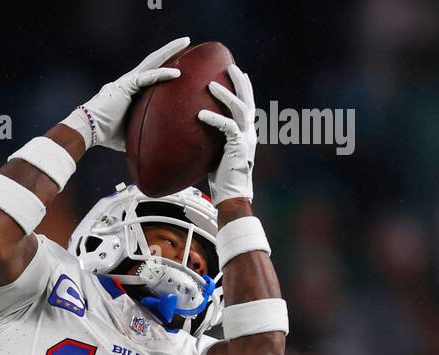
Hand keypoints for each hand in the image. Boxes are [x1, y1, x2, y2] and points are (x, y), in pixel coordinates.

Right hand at [68, 37, 189, 151]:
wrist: (87, 129)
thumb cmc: (105, 134)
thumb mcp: (129, 133)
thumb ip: (140, 133)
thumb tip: (152, 149)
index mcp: (130, 90)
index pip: (151, 75)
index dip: (164, 67)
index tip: (180, 64)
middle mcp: (130, 81)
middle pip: (154, 61)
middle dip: (170, 50)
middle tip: (186, 41)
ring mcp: (128, 81)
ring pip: (152, 61)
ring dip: (169, 51)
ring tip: (185, 42)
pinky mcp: (126, 85)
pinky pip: (147, 77)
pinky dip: (161, 75)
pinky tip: (176, 73)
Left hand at [198, 64, 256, 203]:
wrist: (233, 198)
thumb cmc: (222, 183)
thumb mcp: (217, 157)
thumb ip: (212, 143)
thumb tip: (195, 135)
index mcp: (246, 134)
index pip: (247, 106)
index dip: (244, 88)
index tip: (237, 73)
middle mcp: (249, 133)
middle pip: (247, 100)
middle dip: (239, 82)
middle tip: (230, 66)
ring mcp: (246, 139)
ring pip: (239, 108)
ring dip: (225, 94)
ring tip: (210, 85)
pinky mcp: (238, 146)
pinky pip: (226, 127)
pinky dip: (214, 119)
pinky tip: (200, 115)